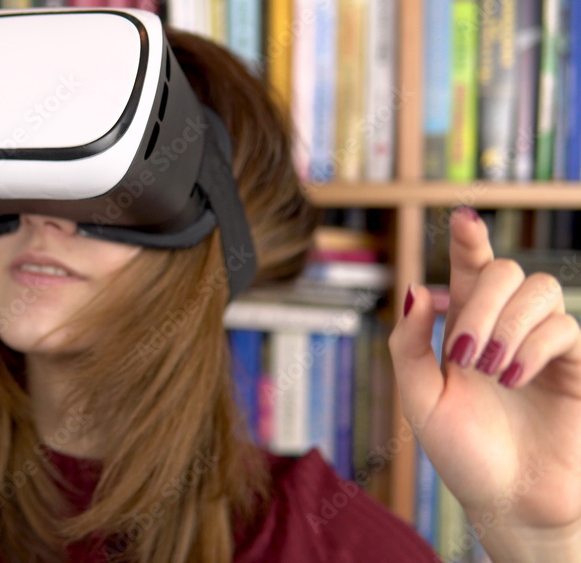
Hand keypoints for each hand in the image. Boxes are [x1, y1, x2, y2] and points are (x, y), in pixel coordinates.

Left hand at [389, 207, 580, 559]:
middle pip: (505, 271)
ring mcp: (542, 342)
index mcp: (464, 328)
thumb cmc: (462, 452)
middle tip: (463, 355)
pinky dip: (532, 346)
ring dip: (507, 324)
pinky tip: (514, 378)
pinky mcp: (574, 363)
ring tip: (491, 371)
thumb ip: (410, 344)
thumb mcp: (420, 398)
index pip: (471, 270)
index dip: (469, 238)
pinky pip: (563, 325)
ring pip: (539, 288)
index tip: (463, 217)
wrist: (507, 500)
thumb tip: (417, 288)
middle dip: (480, 305)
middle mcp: (504, 327)